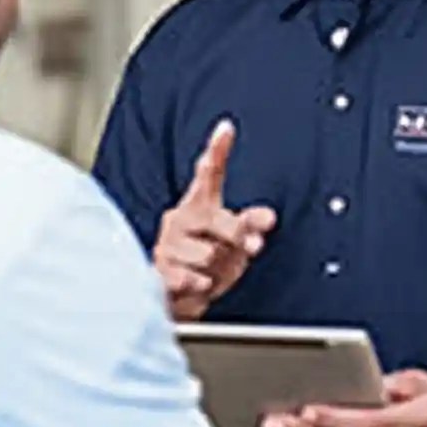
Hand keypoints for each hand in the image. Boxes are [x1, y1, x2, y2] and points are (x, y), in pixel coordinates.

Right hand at [155, 120, 276, 319]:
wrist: (180, 297)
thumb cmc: (210, 261)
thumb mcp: (236, 240)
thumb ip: (252, 223)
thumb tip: (267, 217)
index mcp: (200, 204)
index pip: (210, 173)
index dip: (218, 150)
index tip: (227, 129)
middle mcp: (181, 217)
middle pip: (224, 222)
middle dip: (238, 239)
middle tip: (244, 249)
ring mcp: (167, 242)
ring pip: (209, 256)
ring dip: (217, 270)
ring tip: (208, 271)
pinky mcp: (158, 269)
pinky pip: (190, 278)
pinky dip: (200, 285)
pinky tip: (196, 282)